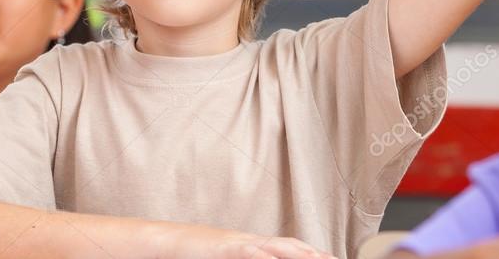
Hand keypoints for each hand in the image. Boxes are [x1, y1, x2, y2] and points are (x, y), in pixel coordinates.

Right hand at [161, 223, 335, 258]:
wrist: (166, 242)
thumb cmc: (194, 254)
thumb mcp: (227, 257)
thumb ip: (247, 258)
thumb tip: (263, 258)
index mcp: (252, 245)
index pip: (290, 248)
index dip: (312, 253)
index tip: (332, 258)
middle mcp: (251, 241)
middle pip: (291, 247)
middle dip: (315, 255)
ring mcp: (240, 242)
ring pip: (278, 248)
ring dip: (301, 255)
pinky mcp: (227, 247)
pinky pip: (252, 253)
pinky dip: (268, 257)